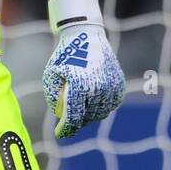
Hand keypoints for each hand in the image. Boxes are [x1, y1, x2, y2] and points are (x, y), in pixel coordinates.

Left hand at [42, 0, 124, 138]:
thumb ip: (53, 98)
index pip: (73, 117)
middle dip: (76, 122)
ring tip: (79, 106)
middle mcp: (97, 88)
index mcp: (79, 86)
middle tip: (68, 120)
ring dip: (89, 115)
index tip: (60, 134)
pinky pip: (110, 105)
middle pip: (86, 118)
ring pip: (100, 113)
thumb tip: (61, 116)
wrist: (86, 35)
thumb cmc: (64, 56)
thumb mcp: (51, 75)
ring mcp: (111, 87)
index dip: (66, 129)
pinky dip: (101, 106)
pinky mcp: (118, 85)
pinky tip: (92, 99)